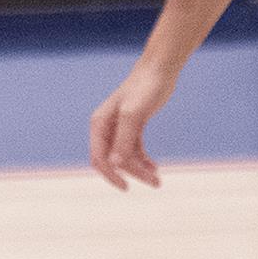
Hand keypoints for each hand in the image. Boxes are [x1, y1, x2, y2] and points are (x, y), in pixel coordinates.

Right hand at [89, 60, 177, 189]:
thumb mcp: (133, 115)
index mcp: (99, 123)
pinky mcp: (133, 125)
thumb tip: (115, 164)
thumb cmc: (143, 88)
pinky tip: (154, 166)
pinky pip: (134, 150)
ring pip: (125, 157)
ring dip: (140, 169)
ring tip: (158, 179)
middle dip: (132, 173)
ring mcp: (120, 127)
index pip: (99, 158)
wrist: (158, 70)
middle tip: (156, 183)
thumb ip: (123, 140)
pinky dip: (143, 160)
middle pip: (114, 160)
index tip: (126, 188)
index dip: (110, 175)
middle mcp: (106, 127)